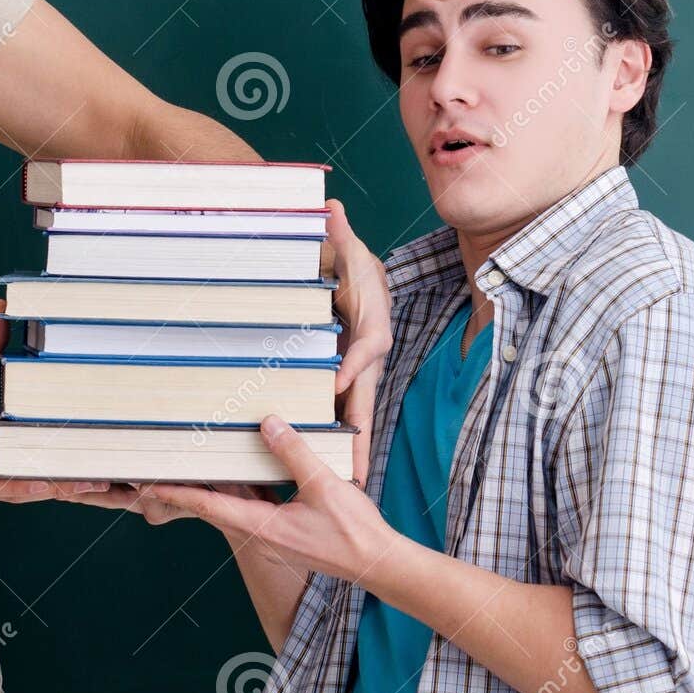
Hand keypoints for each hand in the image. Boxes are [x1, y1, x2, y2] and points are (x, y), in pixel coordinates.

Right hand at [0, 300, 108, 504]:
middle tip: (103, 480)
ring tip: (96, 482)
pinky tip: (68, 476)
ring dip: (56, 487)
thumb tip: (2, 307)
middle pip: (30, 492)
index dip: (53, 483)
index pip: (20, 485)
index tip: (82, 481)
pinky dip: (39, 482)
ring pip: (24, 494)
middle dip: (65, 486)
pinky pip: (15, 488)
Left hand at [116, 415, 399, 588]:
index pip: (208, 506)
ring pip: (233, 510)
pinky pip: (253, 511)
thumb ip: (293, 452)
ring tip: (191, 470)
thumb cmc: (352, 531)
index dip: (176, 493)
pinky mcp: (285, 534)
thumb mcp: (323, 484)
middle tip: (159, 472)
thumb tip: (267, 423)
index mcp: (261, 526)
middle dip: (186, 491)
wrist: (378, 563)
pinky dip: (239, 494)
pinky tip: (242, 475)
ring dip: (212, 492)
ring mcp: (272, 536)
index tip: (147, 485)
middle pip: (214, 509)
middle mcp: (260, 534)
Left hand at [322, 198, 391, 486]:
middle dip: (361, 437)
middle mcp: (368, 358)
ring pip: (354, 414)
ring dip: (350, 448)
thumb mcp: (351, 250)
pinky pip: (339, 412)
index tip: (339, 384)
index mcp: (372, 327)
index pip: (367, 348)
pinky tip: (321, 463)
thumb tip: (329, 208)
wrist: (366, 284)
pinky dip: (334, 438)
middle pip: (365, 400)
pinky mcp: (345, 384)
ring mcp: (357, 375)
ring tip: (345, 484)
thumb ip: (339, 234)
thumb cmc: (358, 269)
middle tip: (356, 474)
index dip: (354, 365)